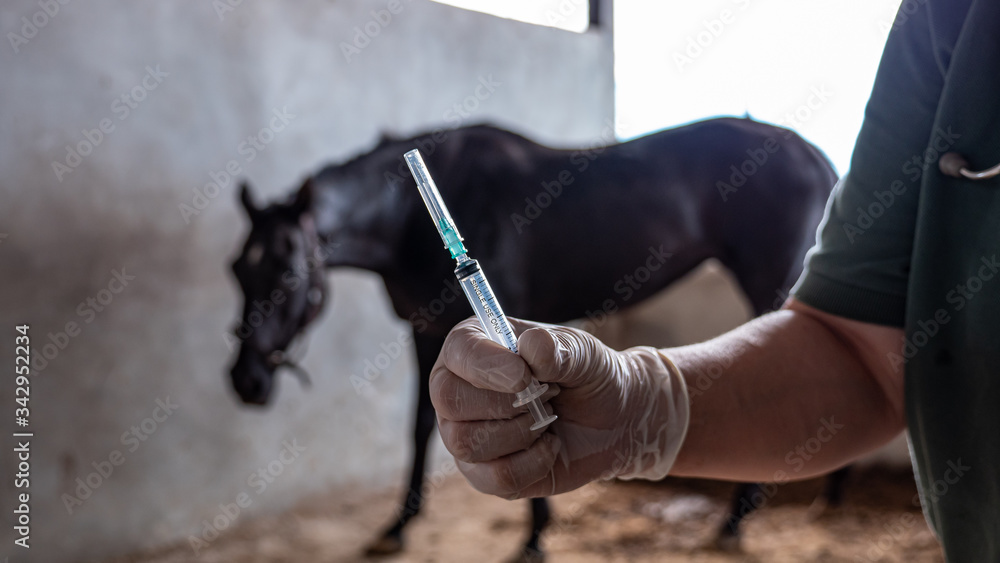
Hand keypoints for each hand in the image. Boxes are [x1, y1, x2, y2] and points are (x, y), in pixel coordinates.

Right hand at [430, 317, 688, 498]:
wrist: (611, 418)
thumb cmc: (585, 374)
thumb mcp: (581, 352)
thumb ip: (556, 347)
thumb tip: (531, 345)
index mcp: (473, 347)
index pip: (458, 352)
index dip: (485, 365)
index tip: (523, 375)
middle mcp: (457, 389)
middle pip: (450, 400)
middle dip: (506, 403)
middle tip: (545, 395)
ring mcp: (463, 434)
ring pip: (468, 443)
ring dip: (522, 432)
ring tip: (547, 418)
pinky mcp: (482, 473)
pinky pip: (496, 477)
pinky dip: (534, 463)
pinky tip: (549, 446)